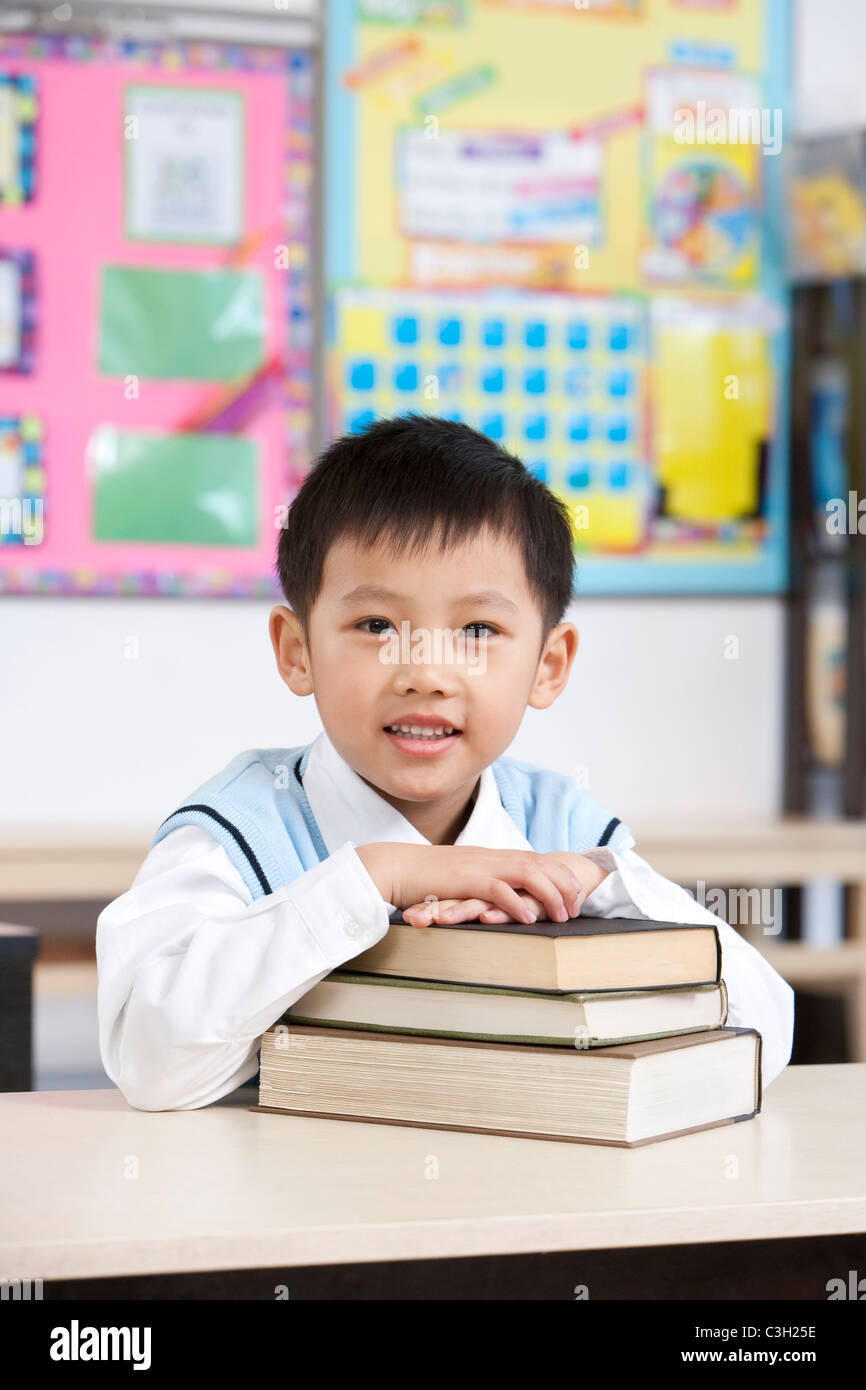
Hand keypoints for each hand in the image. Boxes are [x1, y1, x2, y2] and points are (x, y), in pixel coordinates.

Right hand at [355, 843, 588, 928]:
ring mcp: (479, 866)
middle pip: (540, 863)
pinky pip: (499, 889)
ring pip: (528, 874)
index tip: (573, 892)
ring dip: (549, 894)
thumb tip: (494, 896)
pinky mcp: (465, 880)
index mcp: (490, 856)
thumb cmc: (421, 876)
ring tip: (562, 915)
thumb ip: (478, 882)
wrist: (393, 866)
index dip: (558, 874)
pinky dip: (518, 903)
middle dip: (564, 884)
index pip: (534, 858)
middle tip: (578, 906)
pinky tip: (530, 918)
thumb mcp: (458, 877)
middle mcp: (490, 857)